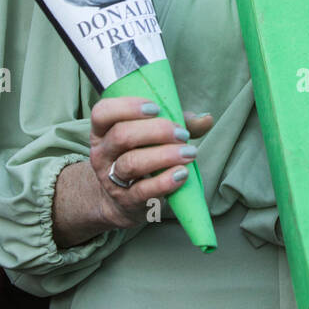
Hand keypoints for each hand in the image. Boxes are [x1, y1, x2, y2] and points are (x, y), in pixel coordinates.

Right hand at [89, 98, 214, 228]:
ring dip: (164, 155)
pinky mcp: (126, 200)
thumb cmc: (140, 156)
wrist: (122, 201)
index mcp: (103, 131)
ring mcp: (111, 178)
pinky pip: (143, 190)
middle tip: (181, 134)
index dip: (128, 107)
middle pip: (121, 135)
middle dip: (156, 131)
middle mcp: (102, 153)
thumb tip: (206, 118)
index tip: (156, 108)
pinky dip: (165, 181)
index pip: (102, 112)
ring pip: (132, 163)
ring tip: (189, 153)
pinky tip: (182, 173)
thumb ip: (177, 123)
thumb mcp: (150, 136)